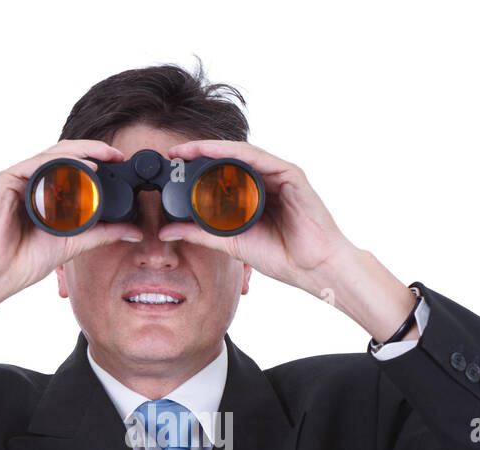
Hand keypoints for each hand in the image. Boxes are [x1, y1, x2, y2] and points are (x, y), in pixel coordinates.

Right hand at [0, 140, 144, 301]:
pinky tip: (76, 166)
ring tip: (103, 155)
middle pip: (65, 156)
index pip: (74, 168)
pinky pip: (34, 164)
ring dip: (80, 152)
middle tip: (116, 154)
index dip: (97, 161)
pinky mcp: (6, 180)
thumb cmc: (22, 261)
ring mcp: (19, 179)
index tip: (120, 163)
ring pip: (52, 155)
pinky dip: (56, 163)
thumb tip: (134, 232)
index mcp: (46, 194)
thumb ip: (102, 235)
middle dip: (93, 150)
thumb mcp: (72, 245)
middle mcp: (33, 182)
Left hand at [157, 140, 354, 292]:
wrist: (313, 269)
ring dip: (214, 149)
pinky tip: (218, 153)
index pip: (223, 172)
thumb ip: (200, 234)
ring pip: (242, 154)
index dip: (197, 165)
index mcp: (255, 194)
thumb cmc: (282, 256)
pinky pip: (260, 158)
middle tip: (175, 153)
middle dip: (201, 153)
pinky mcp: (291, 174)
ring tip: (189, 150)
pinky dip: (237, 154)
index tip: (172, 164)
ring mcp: (279, 175)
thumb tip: (167, 231)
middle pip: (230, 159)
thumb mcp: (231, 242)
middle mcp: (267, 180)